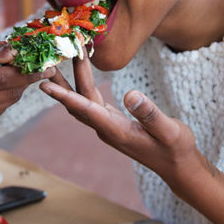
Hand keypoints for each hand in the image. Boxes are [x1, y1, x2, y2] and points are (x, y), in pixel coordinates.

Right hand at [0, 29, 54, 129]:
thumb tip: (11, 53)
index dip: (26, 72)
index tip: (47, 64)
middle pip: (7, 90)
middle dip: (27, 77)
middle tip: (42, 66)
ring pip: (8, 100)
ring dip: (18, 85)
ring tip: (13, 71)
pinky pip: (2, 108)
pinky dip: (7, 95)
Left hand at [40, 52, 223, 223]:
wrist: (178, 166)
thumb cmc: (176, 149)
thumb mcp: (169, 131)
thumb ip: (150, 114)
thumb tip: (130, 95)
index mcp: (116, 130)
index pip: (85, 110)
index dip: (64, 96)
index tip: (45, 85)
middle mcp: (106, 129)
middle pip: (78, 102)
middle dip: (64, 79)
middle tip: (52, 57)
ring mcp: (108, 126)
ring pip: (83, 101)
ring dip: (71, 81)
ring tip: (59, 60)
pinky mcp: (113, 122)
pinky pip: (91, 102)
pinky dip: (84, 86)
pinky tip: (81, 74)